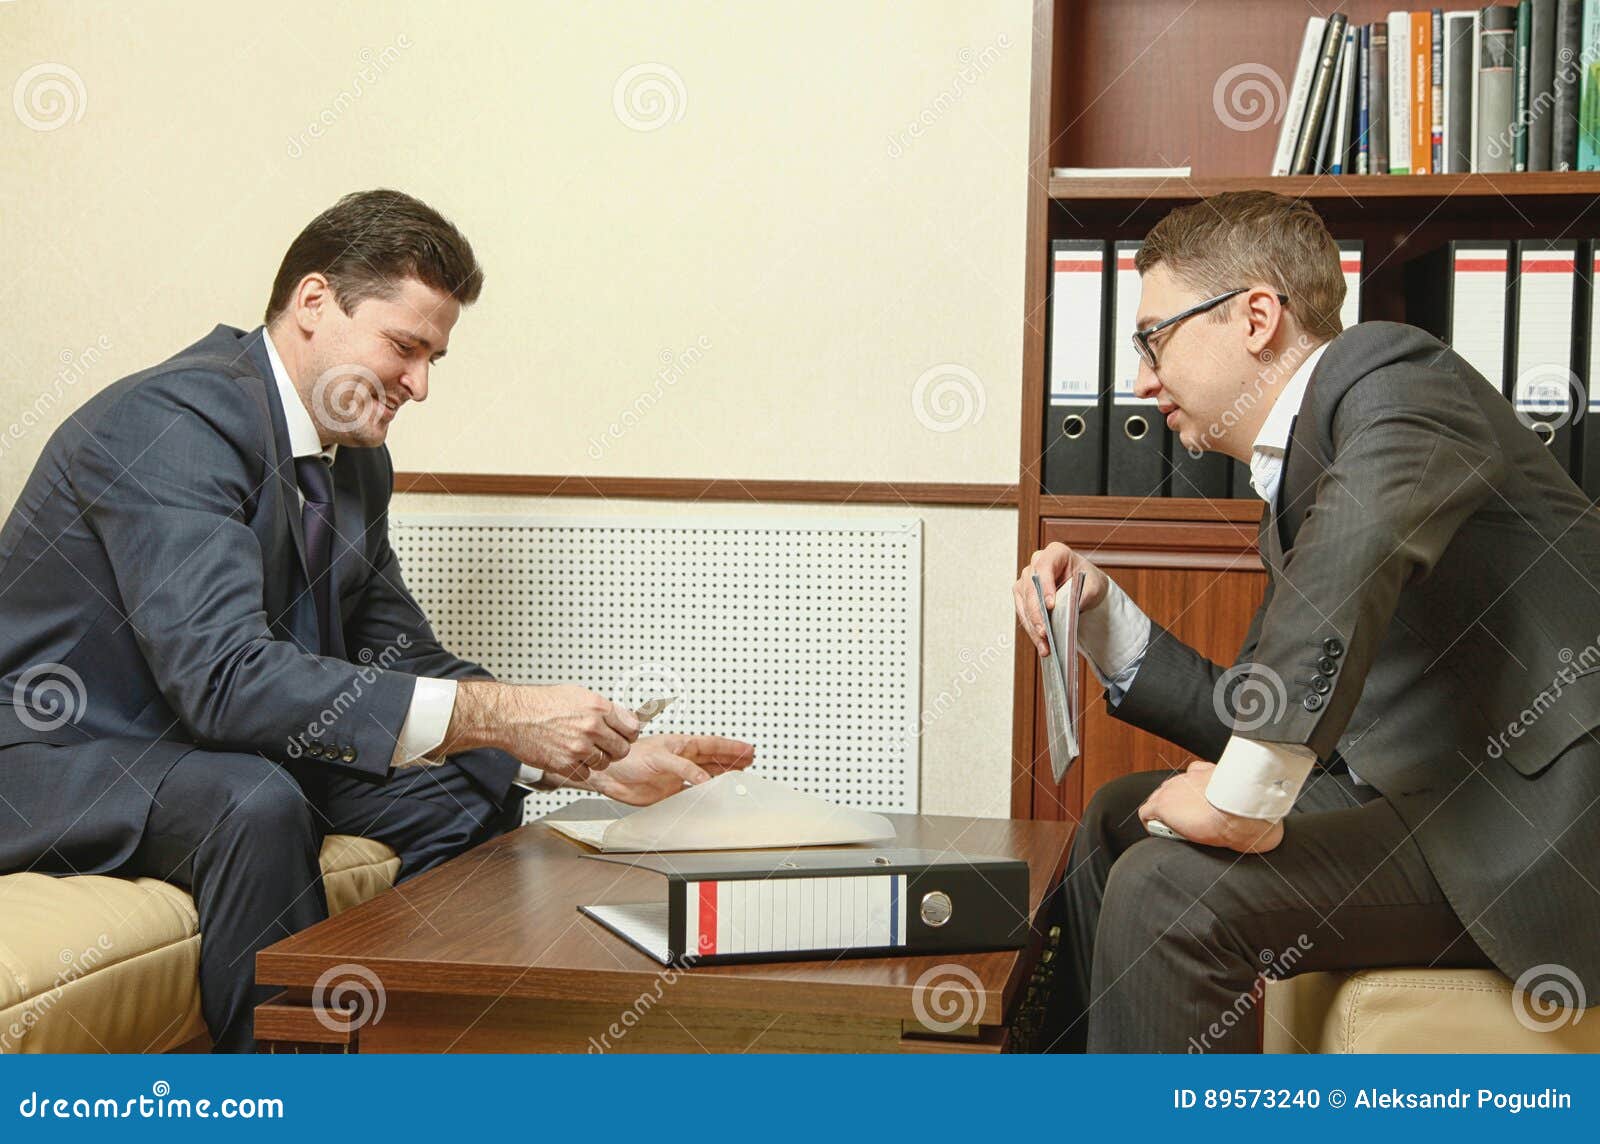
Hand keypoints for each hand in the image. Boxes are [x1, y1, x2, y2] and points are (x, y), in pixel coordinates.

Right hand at [447, 681, 640, 785]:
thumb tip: (624, 717)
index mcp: (597, 707)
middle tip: (606, 745)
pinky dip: (580, 770)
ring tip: (583, 749)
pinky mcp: (565, 764)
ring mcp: (578, 748)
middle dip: (616, 748)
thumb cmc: (540, 704)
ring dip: (597, 759)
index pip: (632, 726)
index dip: (629, 733)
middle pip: (622, 749)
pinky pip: (585, 775)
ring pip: (605, 763)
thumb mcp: (578, 694)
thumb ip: (603, 708)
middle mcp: (590, 727)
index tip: (626, 735)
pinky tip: (571, 758)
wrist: (513, 716)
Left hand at [585, 734, 755, 805]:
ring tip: (738, 772)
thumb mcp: (658, 759)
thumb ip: (682, 768)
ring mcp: (676, 775)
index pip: (712, 745)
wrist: (609, 775)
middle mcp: (680, 759)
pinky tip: (713, 791)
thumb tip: (703, 778)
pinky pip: (692, 791)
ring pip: (705, 772)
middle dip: (731, 758)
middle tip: (750, 759)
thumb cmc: (627, 759)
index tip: (747, 749)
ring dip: (721, 771)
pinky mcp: (668, 791)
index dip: (730, 747)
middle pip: (712, 757)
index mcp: (680, 745)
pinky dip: (704, 791)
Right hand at [1013, 541, 1109, 656]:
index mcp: (1055, 552)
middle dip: (1037, 613)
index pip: (1044, 568)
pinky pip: (1023, 614)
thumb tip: (1069, 609)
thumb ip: (1082, 595)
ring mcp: (1027, 579)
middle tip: (1044, 632)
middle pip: (1030, 588)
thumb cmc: (1088, 582)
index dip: (1045, 587)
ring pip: (1024, 604)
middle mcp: (1036, 563)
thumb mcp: (1093, 586)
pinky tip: (1041, 644)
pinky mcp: (1023, 596)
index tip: (1051, 606)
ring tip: (1044, 645)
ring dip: (1033, 626)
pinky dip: (1032, 630)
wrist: (1084, 589)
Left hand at [1136, 761, 1283, 852]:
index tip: (1202, 809)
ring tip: (1182, 830)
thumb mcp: (1248, 795)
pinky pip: (1146, 813)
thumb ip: (1244, 796)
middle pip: (1175, 791)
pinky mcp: (1162, 804)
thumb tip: (1263, 820)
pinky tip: (1164, 832)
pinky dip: (1153, 824)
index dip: (1194, 798)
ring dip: (1168, 816)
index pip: (1193, 778)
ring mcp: (1173, 789)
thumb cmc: (1250, 807)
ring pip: (1161, 801)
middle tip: (1194, 825)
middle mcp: (1188, 776)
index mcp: (1208, 772)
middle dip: (1181, 807)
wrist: (1240, 810)